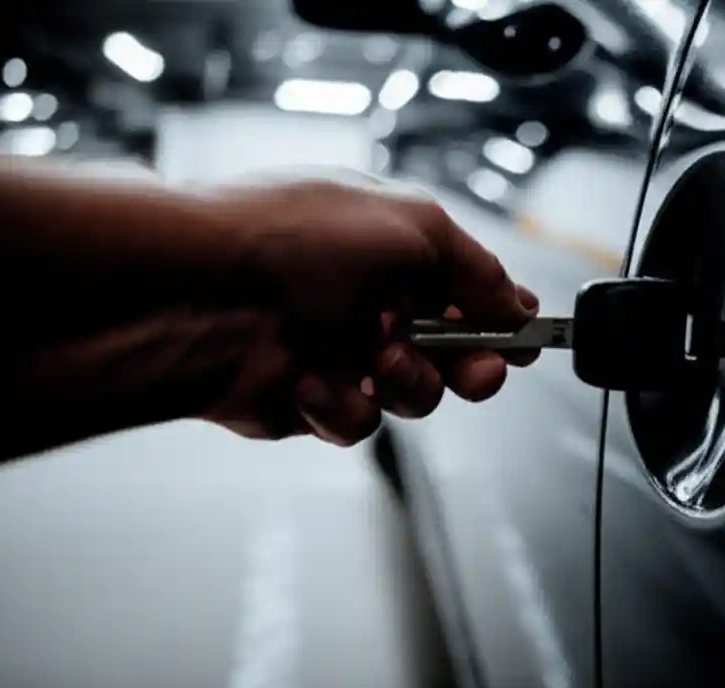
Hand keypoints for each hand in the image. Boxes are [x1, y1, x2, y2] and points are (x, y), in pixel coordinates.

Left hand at [200, 178, 539, 445]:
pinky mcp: (310, 400)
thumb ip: (478, 270)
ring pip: (414, 396)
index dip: (504, 320)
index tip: (527, 342)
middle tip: (477, 371)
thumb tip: (516, 303)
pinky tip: (310, 381)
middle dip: (473, 367)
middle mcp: (372, 301)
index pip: (470, 291)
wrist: (197, 294)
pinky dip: (341, 406)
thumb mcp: (414, 227)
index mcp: (397, 250)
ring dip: (408, 383)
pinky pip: (358, 422)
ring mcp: (342, 352)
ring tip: (378, 360)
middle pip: (455, 354)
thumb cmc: (295, 238)